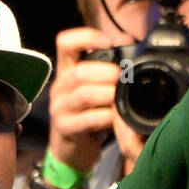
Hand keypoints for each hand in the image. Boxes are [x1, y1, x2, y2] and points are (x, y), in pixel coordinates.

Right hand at [46, 27, 120, 173]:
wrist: (72, 152)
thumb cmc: (88, 117)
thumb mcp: (97, 90)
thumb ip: (108, 69)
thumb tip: (129, 43)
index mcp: (66, 72)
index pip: (65, 43)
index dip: (85, 36)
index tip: (108, 42)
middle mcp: (59, 88)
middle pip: (79, 71)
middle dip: (106, 73)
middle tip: (123, 79)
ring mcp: (59, 109)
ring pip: (83, 94)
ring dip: (107, 94)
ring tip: (119, 98)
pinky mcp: (64, 128)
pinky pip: (87, 119)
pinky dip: (105, 117)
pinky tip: (114, 119)